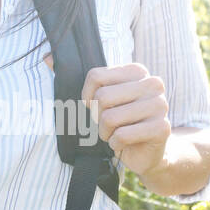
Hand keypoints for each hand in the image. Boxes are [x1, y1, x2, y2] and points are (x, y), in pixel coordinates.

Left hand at [43, 52, 170, 177]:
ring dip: (106, 133)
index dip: (88, 97)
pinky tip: (125, 144)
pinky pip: (122, 136)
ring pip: (110, 118)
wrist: (147, 152)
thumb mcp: (101, 98)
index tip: (96, 107)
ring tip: (117, 133)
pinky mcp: (162, 128)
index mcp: (137, 70)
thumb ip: (78, 79)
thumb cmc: (121, 122)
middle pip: (103, 98)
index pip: (96, 76)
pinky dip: (116, 144)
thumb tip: (47, 57)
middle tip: (109, 124)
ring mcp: (160, 105)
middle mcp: (152, 84)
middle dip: (99, 118)